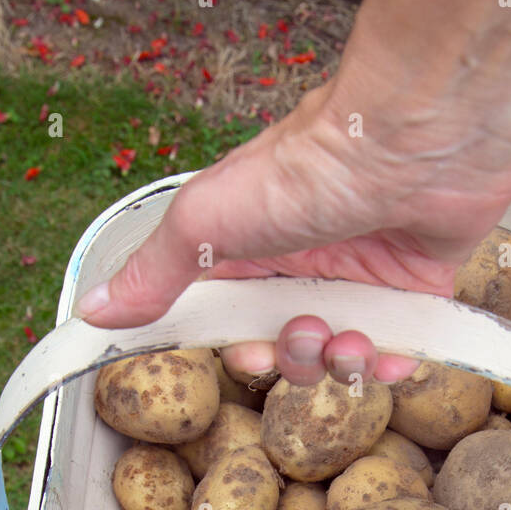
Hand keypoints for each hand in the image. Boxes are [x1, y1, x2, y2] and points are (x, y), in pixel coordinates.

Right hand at [74, 0, 510, 385]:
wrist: (415, 144)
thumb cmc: (310, 168)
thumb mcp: (207, 221)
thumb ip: (153, 271)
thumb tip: (96, 311)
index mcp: (251, 248)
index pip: (226, 319)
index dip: (228, 347)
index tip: (233, 353)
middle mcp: (304, 267)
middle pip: (281, 348)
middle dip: (285, 358)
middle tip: (298, 335)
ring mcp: (359, 282)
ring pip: (335, 359)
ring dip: (335, 363)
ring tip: (346, 338)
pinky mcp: (412, 295)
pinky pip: (395, 356)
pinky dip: (388, 365)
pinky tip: (385, 350)